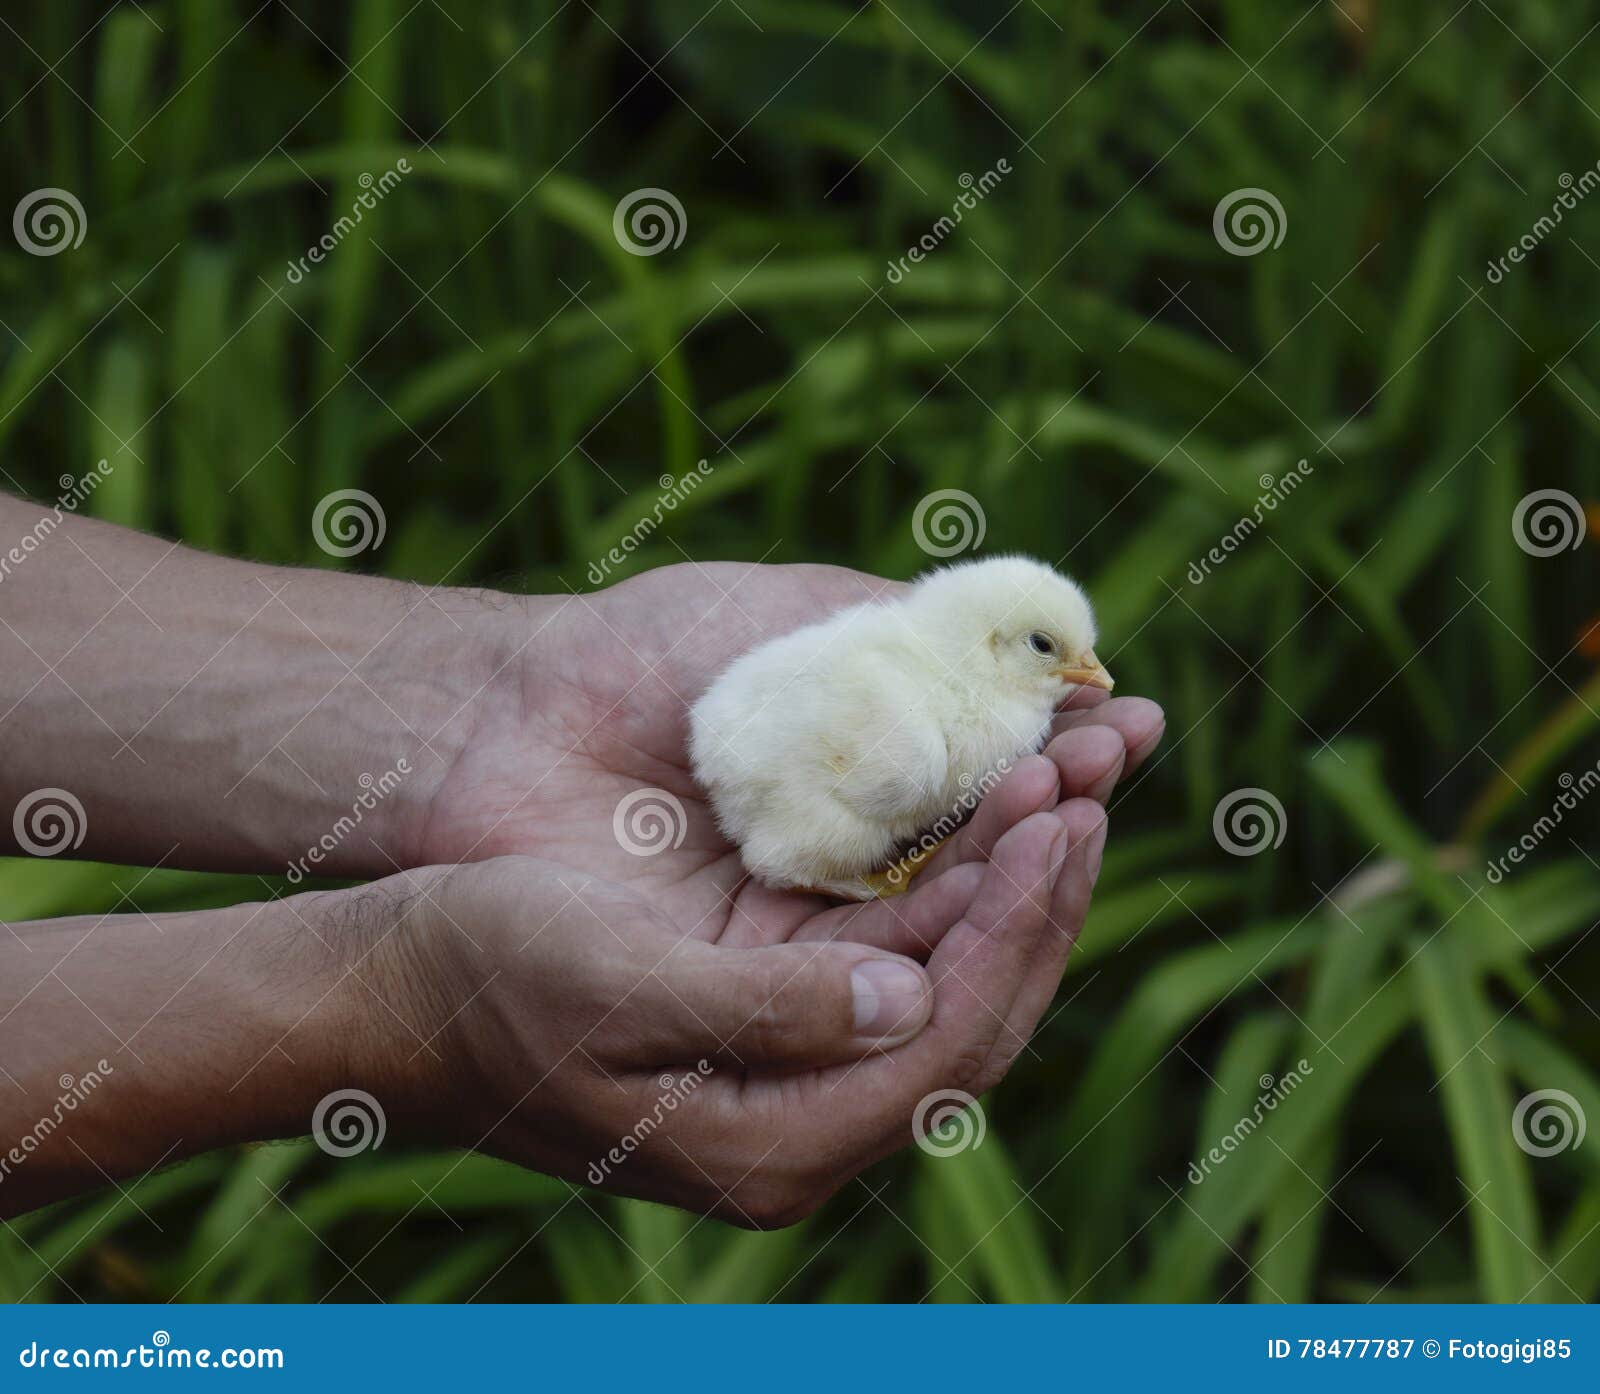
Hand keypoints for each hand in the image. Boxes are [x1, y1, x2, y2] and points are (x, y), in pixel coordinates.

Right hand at [379, 809, 1106, 1226]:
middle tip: (1087, 787)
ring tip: (1055, 782)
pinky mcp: (770, 1012)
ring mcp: (789, 1070)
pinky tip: (973, 810)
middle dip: (1034, 902)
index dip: (1013, 932)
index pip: (943, 1046)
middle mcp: (799, 1121)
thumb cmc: (488, 980)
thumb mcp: (622, 989)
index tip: (1055, 822)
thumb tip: (914, 998)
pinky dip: (939, 881)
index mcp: (771, 1144)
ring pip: (939, 977)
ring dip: (1000, 883)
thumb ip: (770, 1010)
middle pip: (966, 1016)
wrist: (395, 987)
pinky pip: (887, 950)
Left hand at [418, 562, 1165, 947]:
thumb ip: (924, 642)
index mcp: (870, 777)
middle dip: (1055, 814)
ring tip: (1068, 805)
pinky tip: (997, 880)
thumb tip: (1064, 659)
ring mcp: (810, 928)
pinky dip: (942, 939)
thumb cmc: (646, 650)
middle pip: (986, 866)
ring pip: (943, 931)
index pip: (996, 790)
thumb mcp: (803, 620)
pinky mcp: (763, 983)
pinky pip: (873, 977)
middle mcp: (853, 865)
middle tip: (1100, 766)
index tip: (1126, 721)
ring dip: (1017, 875)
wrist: (508, 719)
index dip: (1062, 759)